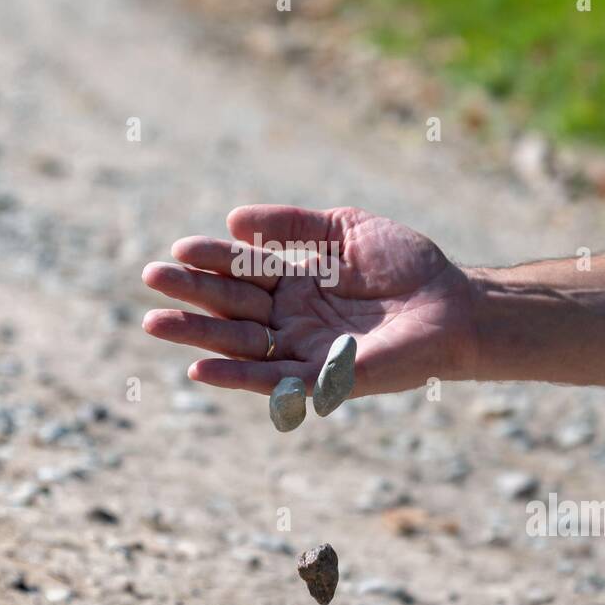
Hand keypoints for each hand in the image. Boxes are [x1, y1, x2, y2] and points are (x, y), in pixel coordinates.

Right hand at [141, 204, 478, 396]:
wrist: (454, 303)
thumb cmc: (406, 265)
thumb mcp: (344, 229)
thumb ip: (293, 226)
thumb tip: (233, 222)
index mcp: (293, 284)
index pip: (240, 271)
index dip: (211, 260)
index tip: (180, 249)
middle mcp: (290, 320)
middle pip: (229, 307)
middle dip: (190, 293)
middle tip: (151, 277)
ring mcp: (302, 350)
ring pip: (238, 344)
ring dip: (196, 335)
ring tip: (155, 321)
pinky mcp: (320, 379)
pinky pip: (271, 382)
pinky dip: (235, 379)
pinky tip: (201, 370)